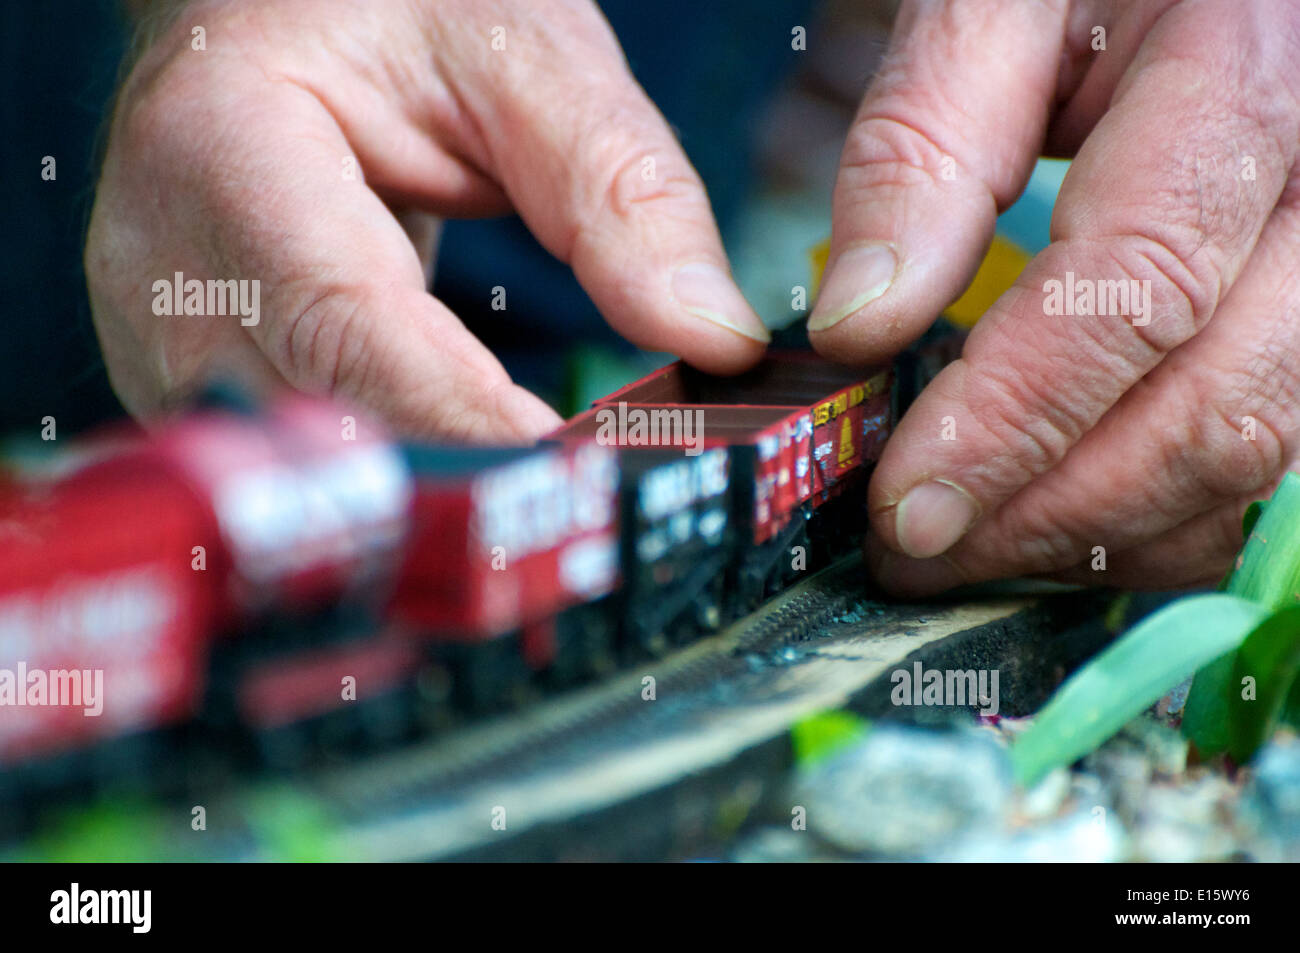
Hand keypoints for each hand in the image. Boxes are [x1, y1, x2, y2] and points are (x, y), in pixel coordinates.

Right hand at [86, 0, 767, 442]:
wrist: (277, 15)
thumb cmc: (389, 12)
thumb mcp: (523, 57)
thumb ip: (618, 189)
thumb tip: (711, 338)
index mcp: (222, 146)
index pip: (346, 322)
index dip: (462, 417)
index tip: (575, 478)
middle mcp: (168, 264)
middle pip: (319, 423)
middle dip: (461, 481)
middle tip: (590, 513)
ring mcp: (168, 338)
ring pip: (305, 473)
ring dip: (429, 500)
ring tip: (544, 508)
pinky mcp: (203, 384)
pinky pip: (303, 464)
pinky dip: (396, 483)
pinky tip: (474, 485)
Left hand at [810, 0, 1299, 592]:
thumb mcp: (992, 13)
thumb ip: (923, 153)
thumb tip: (859, 327)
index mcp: (1243, 74)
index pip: (1136, 288)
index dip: (1014, 418)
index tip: (907, 503)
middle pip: (1220, 401)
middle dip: (1054, 506)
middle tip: (919, 551)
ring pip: (1266, 451)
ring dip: (1111, 529)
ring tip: (980, 544)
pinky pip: (1282, 453)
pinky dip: (1170, 509)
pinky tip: (1072, 516)